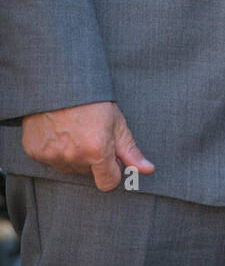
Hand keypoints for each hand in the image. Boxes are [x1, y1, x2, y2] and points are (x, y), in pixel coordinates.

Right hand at [21, 101, 154, 191]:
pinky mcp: (35, 152)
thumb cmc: (92, 99)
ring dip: (75, 156)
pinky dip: (56, 150)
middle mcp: (73, 157)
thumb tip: (148, 170)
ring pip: (70, 167)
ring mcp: (52, 156)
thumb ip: (130, 151)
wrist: (57, 81)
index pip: (108, 183)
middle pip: (89, 174)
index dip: (113, 170)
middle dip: (95, 159)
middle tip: (93, 133)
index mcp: (97, 150)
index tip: (112, 157)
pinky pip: (51, 160)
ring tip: (76, 129)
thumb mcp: (116, 121)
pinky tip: (60, 130)